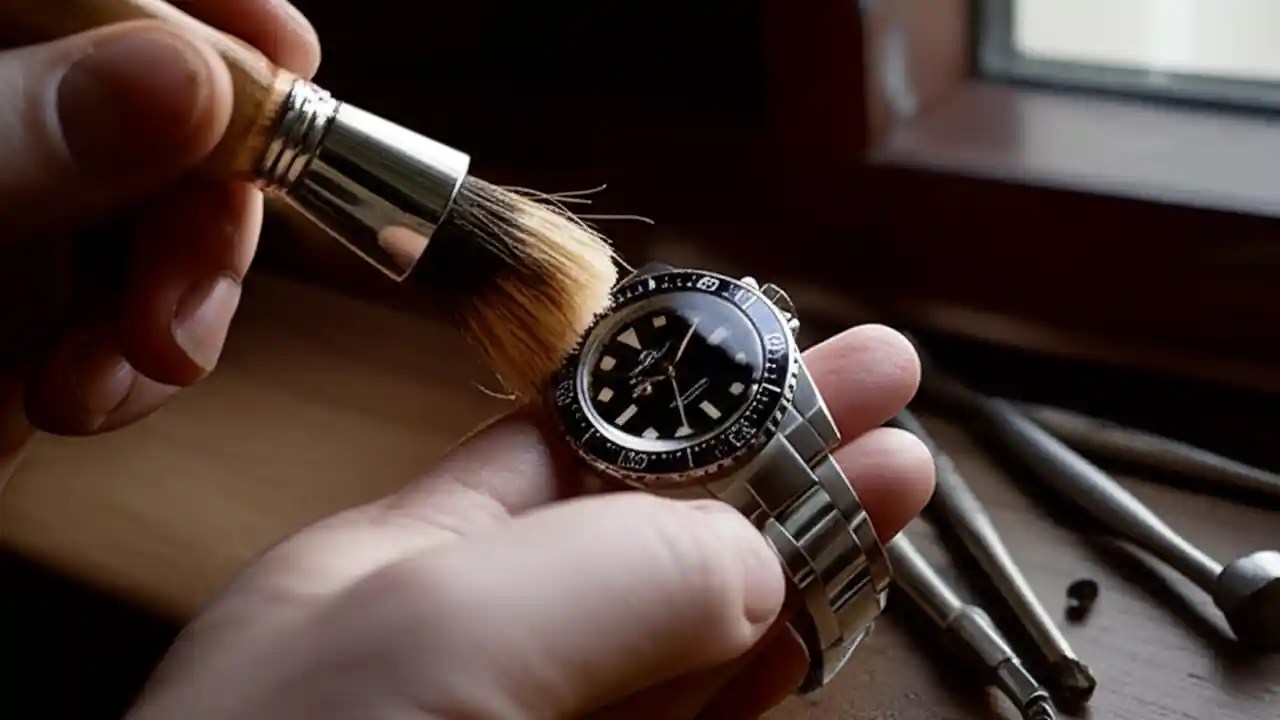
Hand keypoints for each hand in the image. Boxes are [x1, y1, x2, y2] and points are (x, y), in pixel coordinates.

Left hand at [0, 1, 321, 487]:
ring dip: (181, 308)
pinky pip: (157, 296)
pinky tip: (79, 398)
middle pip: (181, 108)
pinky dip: (142, 361)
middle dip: (206, 216)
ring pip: (186, 211)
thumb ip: (24, 137)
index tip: (289, 66)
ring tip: (103, 387)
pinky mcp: (55, 287)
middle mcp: (23, 115)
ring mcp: (44, 198)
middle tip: (176, 317)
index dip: (218, 16)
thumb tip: (189, 80)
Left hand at [126, 325, 934, 719]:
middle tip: (879, 392)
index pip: (565, 444)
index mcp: (400, 566)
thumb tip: (745, 560)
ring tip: (894, 480)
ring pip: (696, 628)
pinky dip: (769, 668)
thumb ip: (603, 570)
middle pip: (655, 525)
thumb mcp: (433, 631)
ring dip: (800, 550)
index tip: (771, 346)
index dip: (678, 389)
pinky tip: (823, 613)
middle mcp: (476, 646)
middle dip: (773, 451)